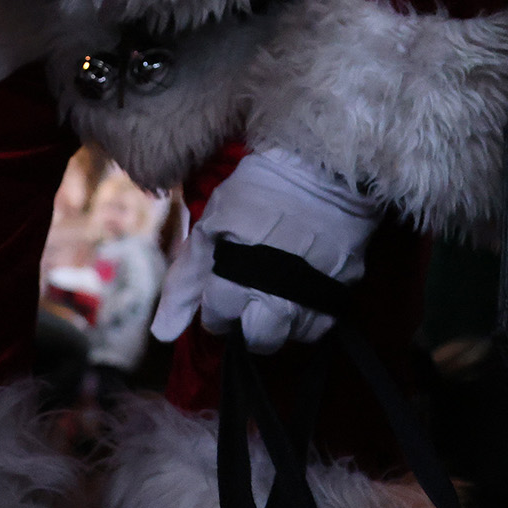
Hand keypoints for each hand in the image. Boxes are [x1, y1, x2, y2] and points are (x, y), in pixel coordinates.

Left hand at [151, 148, 379, 353]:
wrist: (322, 165)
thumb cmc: (257, 192)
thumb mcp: (210, 228)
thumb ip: (185, 282)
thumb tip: (163, 334)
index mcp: (238, 284)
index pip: (217, 321)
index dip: (215, 303)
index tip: (222, 283)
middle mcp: (278, 301)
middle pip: (257, 341)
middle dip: (246, 323)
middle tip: (249, 294)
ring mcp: (315, 298)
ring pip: (291, 338)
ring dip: (279, 321)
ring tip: (276, 291)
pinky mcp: (344, 290)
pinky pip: (323, 324)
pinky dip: (309, 315)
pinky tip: (301, 292)